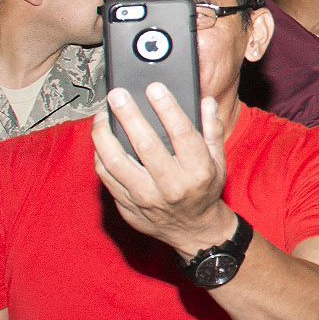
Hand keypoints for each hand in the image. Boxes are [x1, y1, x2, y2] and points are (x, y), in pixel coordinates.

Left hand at [91, 86, 232, 257]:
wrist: (193, 231)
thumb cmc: (204, 190)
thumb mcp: (218, 162)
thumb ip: (211, 130)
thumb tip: (205, 102)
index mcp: (198, 172)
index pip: (182, 134)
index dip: (167, 108)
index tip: (154, 88)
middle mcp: (172, 186)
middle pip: (145, 145)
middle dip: (129, 116)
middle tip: (117, 95)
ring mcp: (147, 198)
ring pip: (117, 162)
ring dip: (104, 135)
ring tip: (101, 116)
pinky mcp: (128, 206)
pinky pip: (107, 177)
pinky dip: (100, 155)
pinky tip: (101, 139)